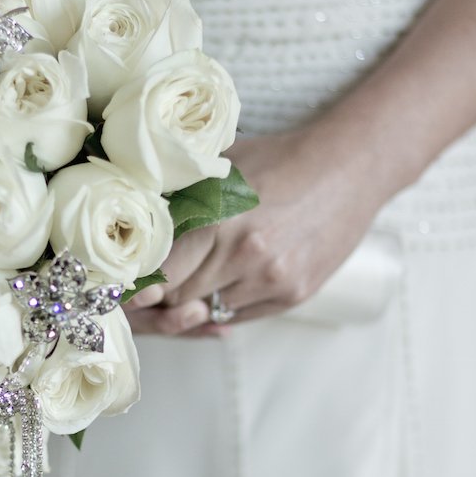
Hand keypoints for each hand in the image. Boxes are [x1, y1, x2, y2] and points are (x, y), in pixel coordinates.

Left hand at [124, 118, 389, 336]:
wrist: (348, 167)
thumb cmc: (278, 161)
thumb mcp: (221, 168)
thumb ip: (178, 198)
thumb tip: (130, 227)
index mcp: (219, 222)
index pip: (159, 276)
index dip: (139, 281)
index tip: (127, 280)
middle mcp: (245, 257)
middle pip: (179, 300)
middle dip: (163, 295)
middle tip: (154, 283)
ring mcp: (272, 280)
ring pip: (208, 312)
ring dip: (195, 301)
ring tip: (196, 275)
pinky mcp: (294, 295)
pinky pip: (241, 315)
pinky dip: (226, 305)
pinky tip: (227, 281)